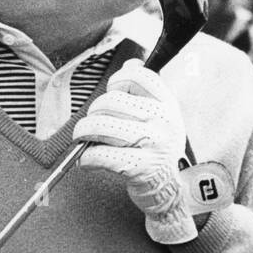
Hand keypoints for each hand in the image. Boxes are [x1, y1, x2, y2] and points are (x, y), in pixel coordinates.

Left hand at [74, 59, 197, 244]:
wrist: (170, 191)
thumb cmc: (156, 150)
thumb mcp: (160, 117)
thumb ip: (146, 91)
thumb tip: (131, 62)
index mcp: (168, 104)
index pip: (138, 75)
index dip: (117, 81)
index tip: (112, 95)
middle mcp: (163, 121)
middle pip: (111, 100)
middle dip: (93, 113)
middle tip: (92, 126)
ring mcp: (153, 144)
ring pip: (101, 125)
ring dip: (83, 133)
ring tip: (83, 140)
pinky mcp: (139, 168)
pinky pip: (99, 154)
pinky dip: (86, 158)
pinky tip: (87, 161)